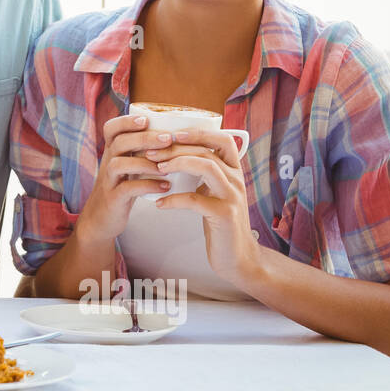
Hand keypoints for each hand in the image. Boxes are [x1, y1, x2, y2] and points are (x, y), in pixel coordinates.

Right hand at [76, 114, 175, 244]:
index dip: (126, 121)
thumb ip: (140, 152)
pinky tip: (166, 187)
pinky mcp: (113, 199)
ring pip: (119, 164)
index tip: (146, 119)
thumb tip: (173, 134)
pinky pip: (127, 189)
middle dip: (144, 138)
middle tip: (168, 138)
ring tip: (167, 167)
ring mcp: (108, 181)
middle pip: (119, 142)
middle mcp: (107, 162)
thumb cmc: (122, 188)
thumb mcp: (127, 167)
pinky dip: (147, 186)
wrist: (101, 219)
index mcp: (112, 152)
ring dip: (145, 163)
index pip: (111, 128)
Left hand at [150, 131, 262, 285]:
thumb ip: (202, 175)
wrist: (237, 257)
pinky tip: (159, 203)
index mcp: (234, 172)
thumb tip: (172, 156)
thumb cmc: (219, 222)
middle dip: (177, 148)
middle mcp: (237, 180)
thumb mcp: (213, 193)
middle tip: (152, 152)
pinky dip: (174, 199)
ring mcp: (233, 197)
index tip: (172, 133)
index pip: (223, 140)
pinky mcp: (225, 215)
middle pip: (208, 151)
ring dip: (178, 164)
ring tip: (157, 169)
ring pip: (207, 167)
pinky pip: (196, 200)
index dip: (199, 133)